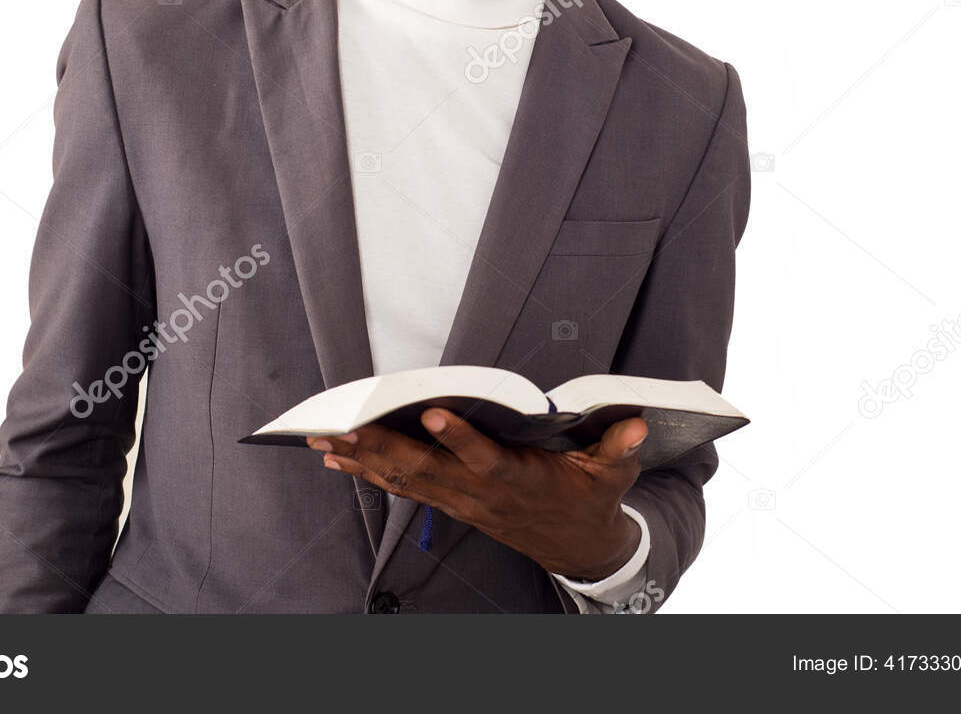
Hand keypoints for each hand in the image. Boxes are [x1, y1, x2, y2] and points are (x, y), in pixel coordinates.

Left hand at [307, 408, 647, 579]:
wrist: (576, 545)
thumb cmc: (590, 497)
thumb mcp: (612, 474)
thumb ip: (619, 448)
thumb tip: (638, 423)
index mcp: (519, 480)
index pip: (485, 460)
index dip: (459, 440)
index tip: (432, 415)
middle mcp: (481, 494)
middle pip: (425, 472)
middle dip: (379, 449)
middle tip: (341, 426)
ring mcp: (461, 502)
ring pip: (404, 481)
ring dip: (361, 461)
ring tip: (322, 438)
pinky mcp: (450, 502)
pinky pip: (402, 488)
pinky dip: (367, 473)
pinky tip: (336, 457)